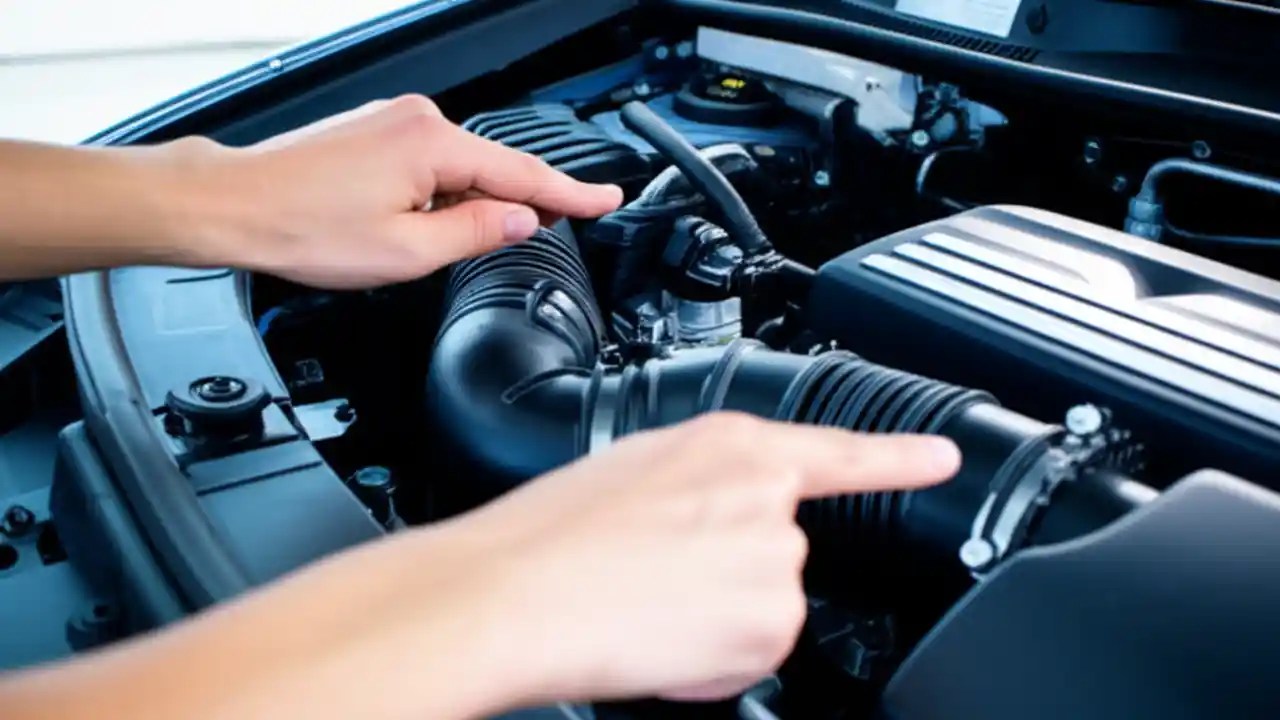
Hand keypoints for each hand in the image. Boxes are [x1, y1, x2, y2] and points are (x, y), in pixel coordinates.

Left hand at [184, 94, 621, 288]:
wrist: (233, 206)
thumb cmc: (302, 228)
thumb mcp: (406, 252)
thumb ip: (474, 233)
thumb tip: (519, 220)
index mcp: (432, 144)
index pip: (524, 173)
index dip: (572, 194)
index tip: (608, 199)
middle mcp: (416, 120)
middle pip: (495, 165)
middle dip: (525, 200)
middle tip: (557, 228)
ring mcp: (392, 121)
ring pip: (462, 165)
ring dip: (477, 200)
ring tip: (468, 240)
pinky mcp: (374, 131)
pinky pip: (433, 159)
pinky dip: (448, 189)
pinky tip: (438, 217)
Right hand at [445, 412, 961, 706]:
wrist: (516, 590)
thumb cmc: (549, 534)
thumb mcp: (633, 472)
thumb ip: (702, 486)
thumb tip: (712, 525)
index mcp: (731, 445)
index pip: (838, 451)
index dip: (897, 457)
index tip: (942, 458)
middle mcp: (767, 494)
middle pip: (780, 551)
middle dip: (730, 576)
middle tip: (657, 579)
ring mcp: (775, 558)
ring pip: (766, 606)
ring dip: (721, 619)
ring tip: (647, 605)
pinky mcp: (772, 621)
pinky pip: (756, 654)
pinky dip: (716, 661)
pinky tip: (661, 639)